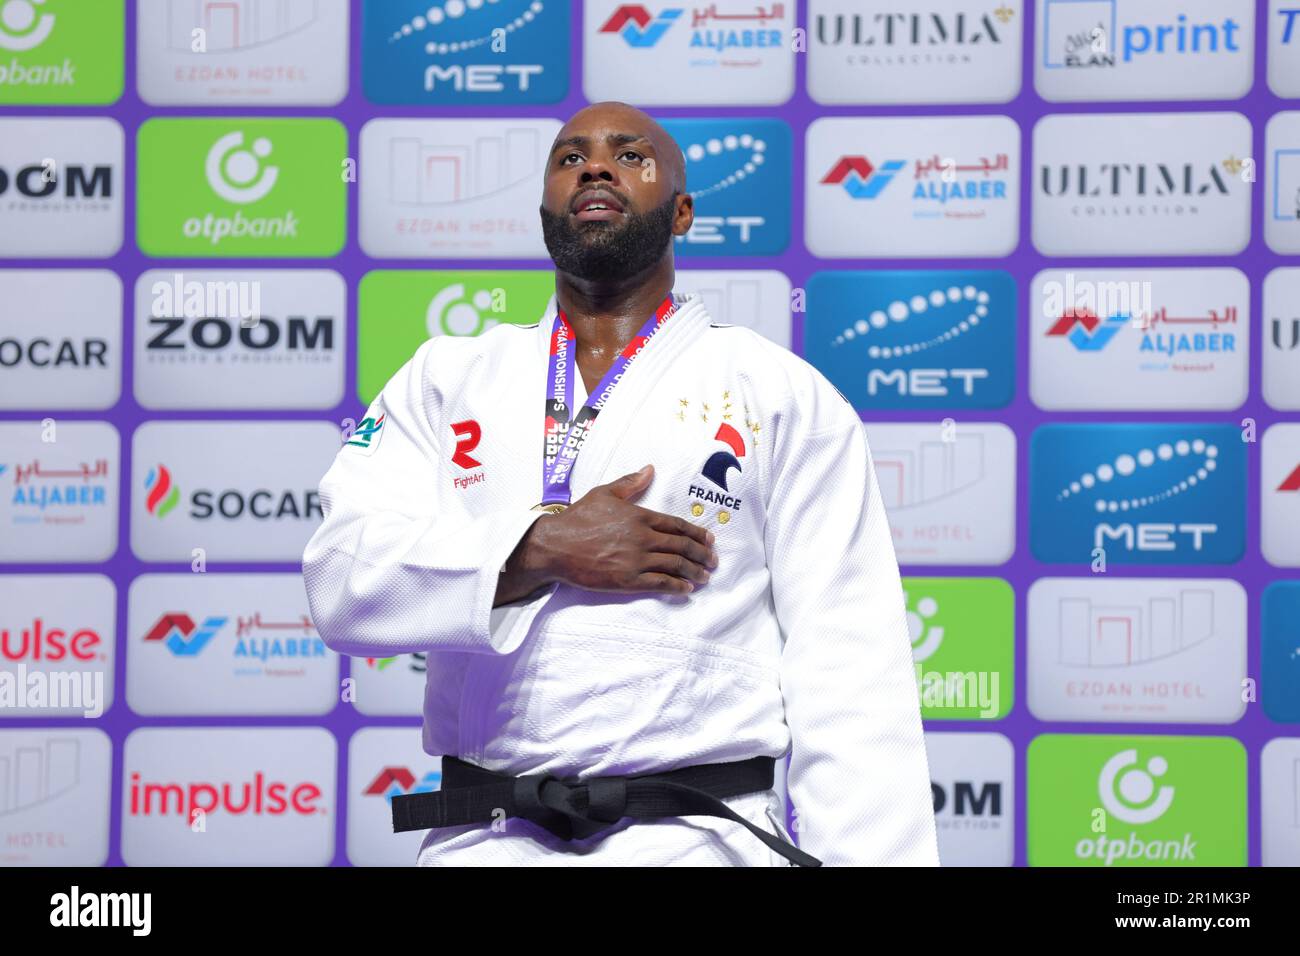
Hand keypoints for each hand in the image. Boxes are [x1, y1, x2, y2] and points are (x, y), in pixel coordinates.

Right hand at [500, 464, 718, 600]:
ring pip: (675, 566)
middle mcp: (642, 538)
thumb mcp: (604, 493)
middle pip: (681, 546)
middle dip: (702, 554)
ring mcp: (636, 560)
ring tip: (705, 576)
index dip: (696, 533)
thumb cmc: (578, 518)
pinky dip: (676, 587)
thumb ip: (630, 483)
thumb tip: (650, 469)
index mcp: (639, 516)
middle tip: (713, 561)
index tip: (709, 540)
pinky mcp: (627, 580)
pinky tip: (686, 589)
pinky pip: (659, 584)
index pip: (677, 525)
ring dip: (694, 572)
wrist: (555, 546)